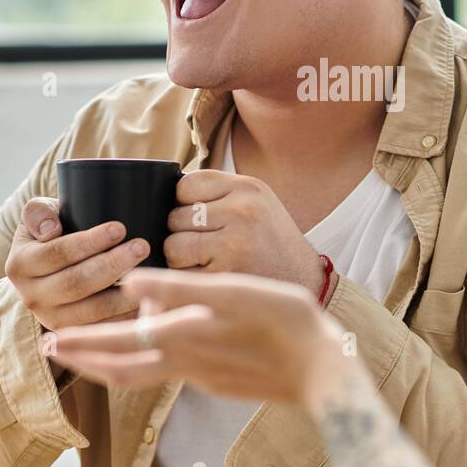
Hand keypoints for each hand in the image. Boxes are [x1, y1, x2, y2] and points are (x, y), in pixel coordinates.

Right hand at [4, 197, 150, 373]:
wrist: (47, 271)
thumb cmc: (53, 234)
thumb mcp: (39, 216)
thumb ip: (38, 212)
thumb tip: (51, 229)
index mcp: (20, 265)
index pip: (58, 253)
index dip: (89, 242)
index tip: (120, 228)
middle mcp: (31, 297)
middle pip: (75, 283)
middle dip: (111, 265)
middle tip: (141, 246)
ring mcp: (51, 320)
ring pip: (90, 311)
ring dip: (122, 293)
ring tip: (150, 274)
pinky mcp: (72, 335)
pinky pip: (102, 330)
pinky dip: (125, 318)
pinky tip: (149, 301)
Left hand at [50, 268, 350, 407]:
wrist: (323, 367)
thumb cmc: (282, 321)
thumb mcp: (230, 294)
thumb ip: (178, 290)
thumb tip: (128, 284)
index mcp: (183, 341)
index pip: (117, 348)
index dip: (81, 345)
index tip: (49, 339)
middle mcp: (186, 365)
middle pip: (121, 370)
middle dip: (85, 360)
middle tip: (53, 350)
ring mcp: (203, 376)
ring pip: (145, 373)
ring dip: (112, 362)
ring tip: (93, 351)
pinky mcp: (221, 380)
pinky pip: (172, 370)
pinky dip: (148, 360)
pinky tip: (158, 344)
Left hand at [165, 170, 326, 295]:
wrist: (306, 279)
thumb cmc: (270, 240)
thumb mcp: (255, 202)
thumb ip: (215, 195)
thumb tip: (160, 199)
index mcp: (247, 187)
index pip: (184, 185)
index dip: (183, 204)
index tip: (200, 219)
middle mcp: (242, 211)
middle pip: (175, 218)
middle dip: (182, 234)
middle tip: (208, 246)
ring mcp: (234, 245)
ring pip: (174, 247)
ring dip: (181, 259)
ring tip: (208, 262)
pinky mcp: (227, 278)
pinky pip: (182, 276)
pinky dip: (188, 281)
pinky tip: (211, 279)